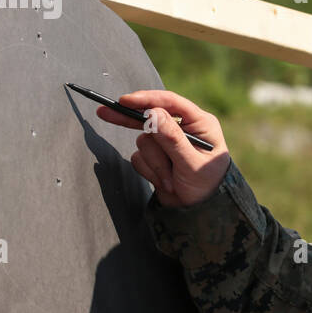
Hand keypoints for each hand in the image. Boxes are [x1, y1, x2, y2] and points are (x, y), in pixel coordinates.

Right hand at [94, 90, 228, 207]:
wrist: (200, 212)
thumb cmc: (206, 186)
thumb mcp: (191, 163)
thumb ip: (173, 139)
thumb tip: (153, 114)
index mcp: (200, 124)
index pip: (171, 103)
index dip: (147, 99)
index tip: (126, 101)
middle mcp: (183, 129)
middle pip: (150, 116)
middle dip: (129, 118)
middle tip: (105, 112)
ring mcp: (167, 143)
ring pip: (143, 141)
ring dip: (154, 163)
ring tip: (170, 179)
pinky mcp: (156, 156)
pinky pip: (139, 157)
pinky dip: (149, 171)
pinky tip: (164, 182)